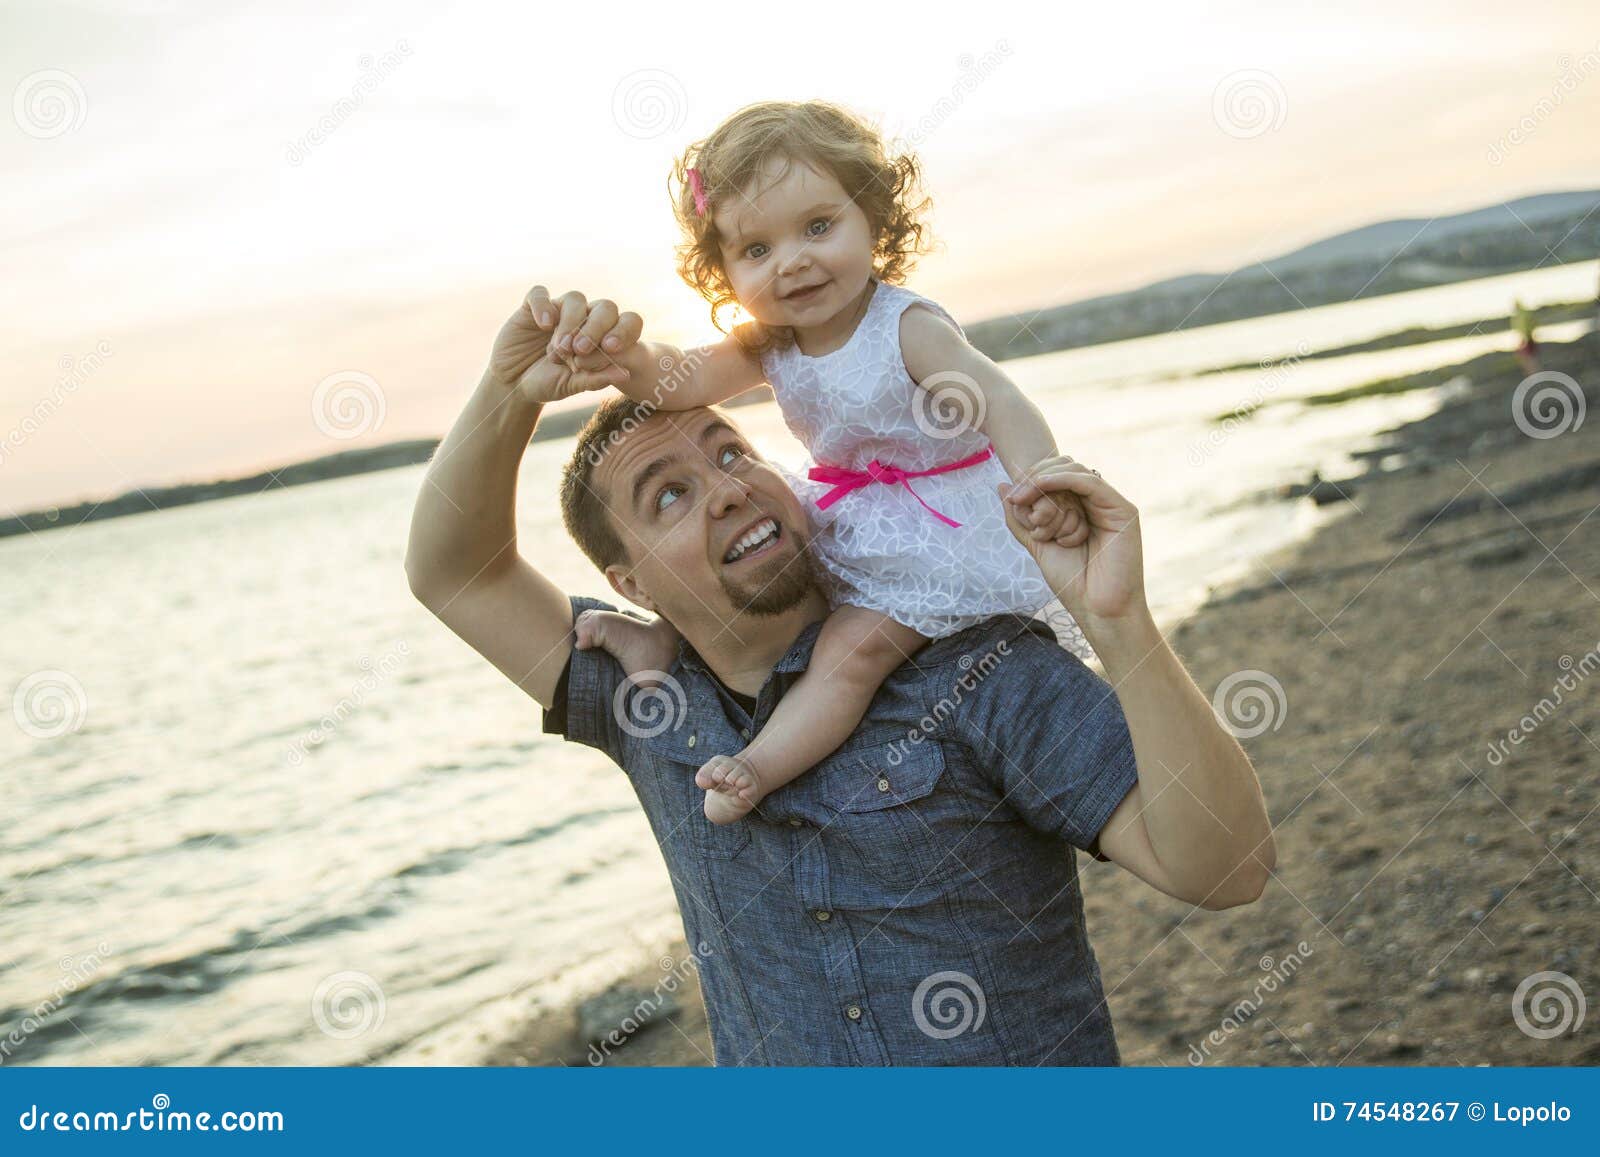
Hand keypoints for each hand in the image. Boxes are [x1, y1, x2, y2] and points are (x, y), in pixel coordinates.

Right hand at [487, 286, 640, 403]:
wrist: (513, 383)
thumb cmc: (549, 383)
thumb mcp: (572, 385)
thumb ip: (597, 379)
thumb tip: (626, 375)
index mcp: (603, 336)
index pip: (626, 321)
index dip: (624, 330)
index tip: (611, 349)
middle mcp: (585, 318)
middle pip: (604, 307)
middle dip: (595, 328)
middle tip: (580, 350)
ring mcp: (559, 310)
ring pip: (575, 299)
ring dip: (570, 323)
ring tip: (560, 349)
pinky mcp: (532, 307)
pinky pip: (539, 294)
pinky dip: (543, 306)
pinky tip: (544, 324)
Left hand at [999, 456, 1145, 624]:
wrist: (1098, 609)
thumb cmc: (1073, 583)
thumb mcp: (1038, 544)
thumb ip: (1020, 518)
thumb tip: (1002, 486)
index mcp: (1081, 508)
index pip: (1056, 475)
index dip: (1032, 478)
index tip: (1012, 497)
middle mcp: (1097, 502)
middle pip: (1065, 466)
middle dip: (1036, 477)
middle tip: (1017, 496)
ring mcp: (1111, 504)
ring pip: (1075, 470)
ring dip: (1044, 481)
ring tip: (1024, 497)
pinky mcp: (1123, 510)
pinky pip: (1089, 482)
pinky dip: (1062, 479)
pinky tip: (1041, 486)